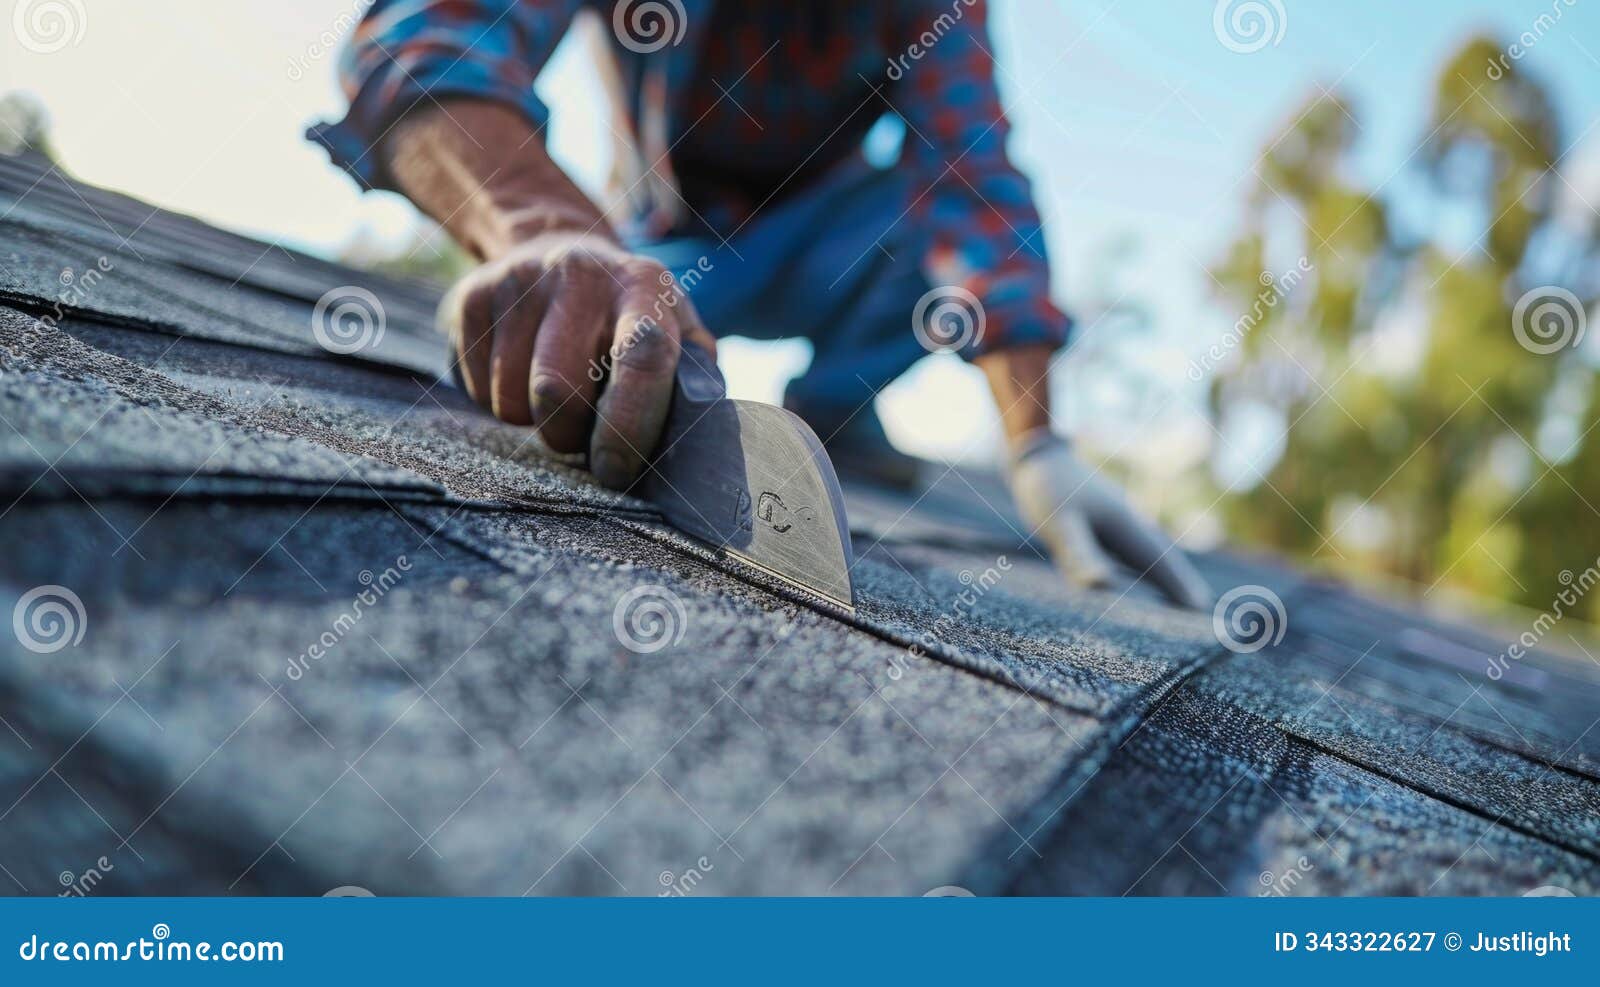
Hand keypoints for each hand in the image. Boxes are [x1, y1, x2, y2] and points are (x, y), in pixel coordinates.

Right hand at [438, 231, 716, 489]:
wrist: (556, 247)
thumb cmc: (630, 317)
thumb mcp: (678, 333)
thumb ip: (693, 384)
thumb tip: (692, 449)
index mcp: (644, 286)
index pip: (641, 357)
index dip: (628, 425)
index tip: (615, 469)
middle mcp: (581, 272)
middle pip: (558, 390)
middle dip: (568, 435)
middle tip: (580, 433)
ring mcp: (520, 279)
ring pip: (513, 399)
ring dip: (533, 422)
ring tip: (555, 395)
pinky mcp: (472, 296)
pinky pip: (479, 390)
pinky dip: (499, 403)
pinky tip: (520, 372)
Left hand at [1007, 430, 1212, 608]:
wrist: (1035, 454)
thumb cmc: (1047, 488)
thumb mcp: (1060, 523)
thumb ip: (1079, 554)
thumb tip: (1100, 587)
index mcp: (1125, 526)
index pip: (1158, 562)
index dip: (1179, 585)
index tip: (1200, 608)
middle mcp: (1127, 523)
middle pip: (1161, 555)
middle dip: (1179, 580)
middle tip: (1200, 607)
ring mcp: (1115, 520)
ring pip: (1146, 551)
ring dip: (1162, 572)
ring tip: (1177, 594)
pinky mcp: (1099, 520)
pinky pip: (1127, 547)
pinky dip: (1137, 564)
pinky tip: (1131, 572)